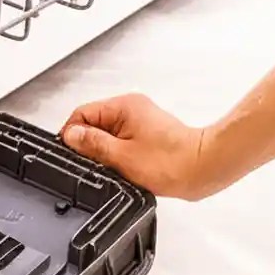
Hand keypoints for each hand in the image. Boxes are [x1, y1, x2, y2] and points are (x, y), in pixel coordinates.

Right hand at [60, 93, 220, 200]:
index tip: (73, 153)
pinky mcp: (147, 135)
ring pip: (107, 136)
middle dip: (91, 146)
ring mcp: (141, 121)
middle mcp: (132, 108)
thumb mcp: (121, 156)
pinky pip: (121, 143)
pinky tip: (128, 168)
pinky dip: (119, 156)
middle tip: (100, 164)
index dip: (73, 135)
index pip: (82, 113)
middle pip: (94, 124)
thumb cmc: (172, 162)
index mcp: (124, 106)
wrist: (203, 169)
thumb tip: (71, 135)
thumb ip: (92, 144)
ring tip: (119, 166)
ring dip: (107, 153)